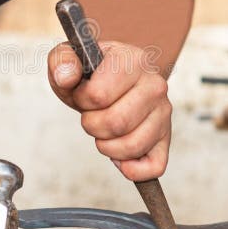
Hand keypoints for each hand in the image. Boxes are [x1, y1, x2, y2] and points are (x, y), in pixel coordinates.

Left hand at [48, 41, 171, 181]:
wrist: (108, 80)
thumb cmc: (89, 74)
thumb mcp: (68, 59)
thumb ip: (62, 62)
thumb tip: (66, 77)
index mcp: (133, 60)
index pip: (98, 95)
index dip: (81, 100)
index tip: (83, 94)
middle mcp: (155, 85)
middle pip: (116, 123)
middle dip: (92, 125)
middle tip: (92, 114)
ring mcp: (163, 112)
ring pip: (132, 146)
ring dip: (106, 146)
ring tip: (104, 130)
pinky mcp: (165, 137)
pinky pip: (154, 166)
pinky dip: (132, 169)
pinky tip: (119, 155)